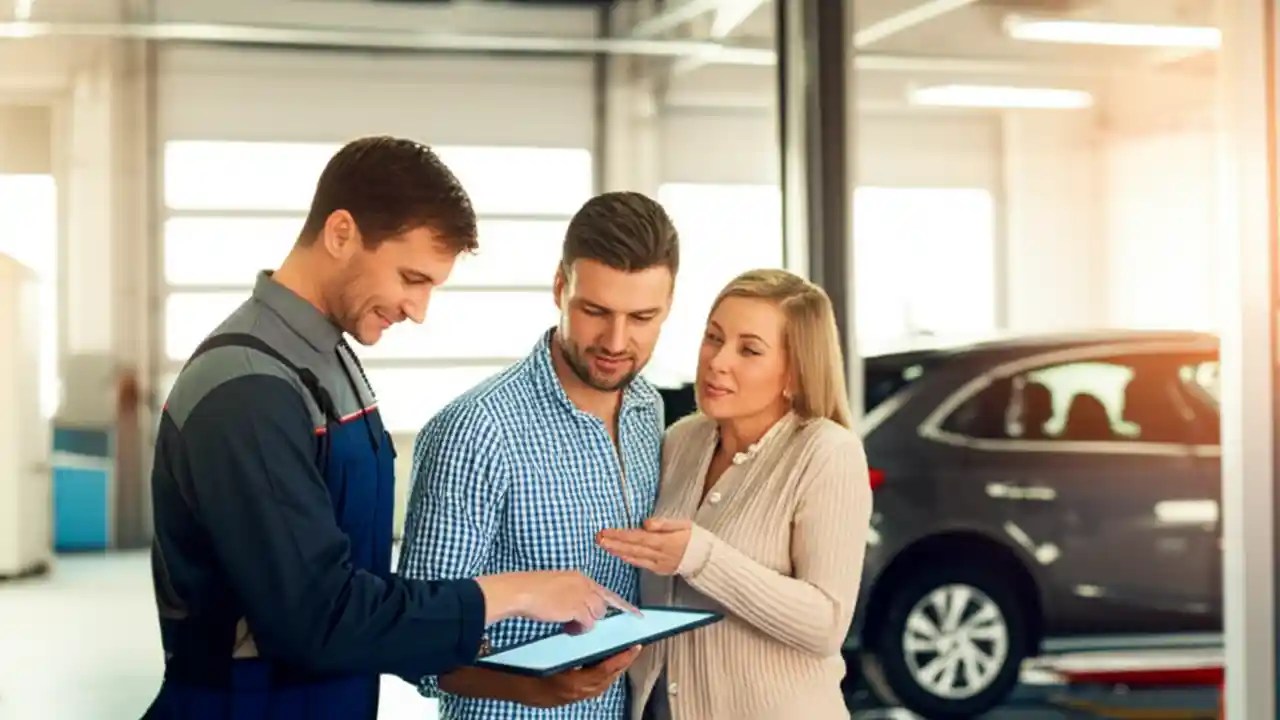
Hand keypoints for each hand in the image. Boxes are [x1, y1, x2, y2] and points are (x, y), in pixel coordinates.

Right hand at [476, 570, 640, 628]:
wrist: (521, 591)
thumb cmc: (532, 590)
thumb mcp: (557, 586)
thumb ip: (571, 594)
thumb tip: (576, 609)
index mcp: (580, 577)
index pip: (606, 592)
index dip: (622, 604)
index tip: (636, 613)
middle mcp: (584, 584)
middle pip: (602, 606)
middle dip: (591, 617)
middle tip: (575, 622)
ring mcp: (582, 595)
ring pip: (597, 616)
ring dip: (583, 624)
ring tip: (565, 623)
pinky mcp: (577, 608)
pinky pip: (588, 624)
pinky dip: (578, 629)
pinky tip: (565, 627)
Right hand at [511, 646, 641, 707]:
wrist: (506, 685)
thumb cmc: (524, 666)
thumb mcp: (548, 652)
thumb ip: (570, 647)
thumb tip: (590, 633)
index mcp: (573, 683)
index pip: (605, 670)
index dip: (622, 658)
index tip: (635, 646)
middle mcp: (575, 693)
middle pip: (607, 680)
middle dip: (621, 665)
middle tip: (633, 650)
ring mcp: (571, 698)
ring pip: (600, 686)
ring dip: (612, 671)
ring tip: (620, 655)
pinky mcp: (566, 698)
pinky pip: (591, 688)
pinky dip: (600, 677)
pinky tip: (600, 665)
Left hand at [596, 518, 692, 575]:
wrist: (707, 560)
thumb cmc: (696, 538)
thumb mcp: (684, 525)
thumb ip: (664, 524)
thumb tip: (646, 523)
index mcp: (666, 541)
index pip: (638, 537)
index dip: (621, 535)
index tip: (606, 531)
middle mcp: (660, 554)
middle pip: (633, 548)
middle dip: (614, 543)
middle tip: (598, 538)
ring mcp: (659, 564)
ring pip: (635, 557)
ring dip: (618, 551)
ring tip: (604, 545)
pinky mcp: (659, 570)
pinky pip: (641, 564)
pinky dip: (629, 559)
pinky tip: (619, 555)